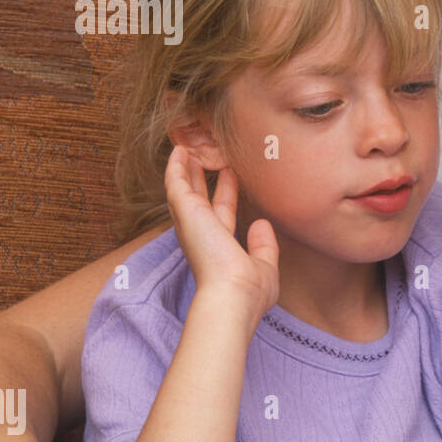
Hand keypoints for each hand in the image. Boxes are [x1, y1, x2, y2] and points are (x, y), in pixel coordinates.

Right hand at [164, 144, 279, 319]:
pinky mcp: (185, 211)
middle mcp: (202, 235)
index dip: (227, 193)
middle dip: (201, 178)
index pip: (223, 213)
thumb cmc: (249, 291)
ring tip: (188, 147)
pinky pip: (176, 183)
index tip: (231, 175)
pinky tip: (179, 151)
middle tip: (204, 157)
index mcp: (220, 247)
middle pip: (199, 198)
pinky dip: (176, 167)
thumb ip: (263, 246)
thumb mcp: (264, 266)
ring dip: (186, 168)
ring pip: (184, 189)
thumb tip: (261, 223)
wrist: (233, 294)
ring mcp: (191, 223)